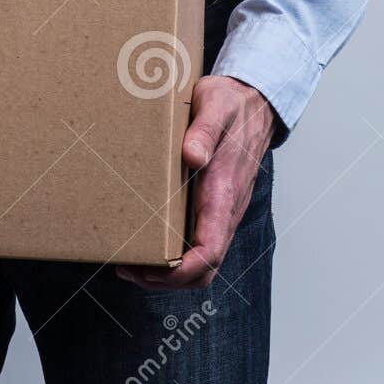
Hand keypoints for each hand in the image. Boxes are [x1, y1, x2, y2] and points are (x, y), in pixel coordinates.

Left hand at [118, 74, 276, 291]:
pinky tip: (150, 239)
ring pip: (203, 260)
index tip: (152, 272)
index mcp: (225, 191)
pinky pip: (200, 242)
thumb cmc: (233, 105)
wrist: (254, 102)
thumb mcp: (215, 106)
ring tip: (132, 262)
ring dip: (170, 272)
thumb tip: (192, 156)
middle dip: (168, 281)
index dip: (183, 272)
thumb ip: (204, 131)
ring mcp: (222, 211)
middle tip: (129, 270)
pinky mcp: (216, 206)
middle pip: (205, 269)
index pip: (211, 251)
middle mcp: (226, 209)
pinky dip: (176, 254)